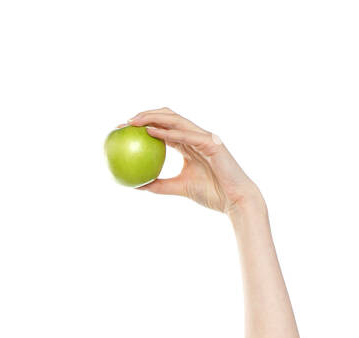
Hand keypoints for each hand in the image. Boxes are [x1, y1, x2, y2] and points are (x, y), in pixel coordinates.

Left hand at [118, 108, 260, 214]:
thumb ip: (159, 184)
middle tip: (124, 123)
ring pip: (176, 120)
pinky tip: (150, 132)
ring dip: (153, 117)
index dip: (144, 125)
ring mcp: (204, 137)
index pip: (164, 128)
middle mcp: (195, 135)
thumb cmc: (211, 194)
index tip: (124, 131)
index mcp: (189, 143)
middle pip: (168, 117)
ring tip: (133, 122)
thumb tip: (136, 185)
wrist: (234, 200)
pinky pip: (186, 135)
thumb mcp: (178, 188)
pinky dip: (167, 132)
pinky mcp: (211, 143)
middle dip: (145, 115)